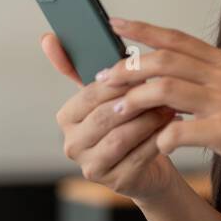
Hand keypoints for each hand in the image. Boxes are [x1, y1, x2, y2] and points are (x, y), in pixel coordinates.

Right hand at [40, 33, 179, 203]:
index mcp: (66, 118)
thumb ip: (78, 66)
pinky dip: (158, 139)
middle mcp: (72, 145)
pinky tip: (172, 126)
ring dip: (149, 120)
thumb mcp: (106, 93)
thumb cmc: (127, 122)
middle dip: (136, 101)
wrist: (148, 164)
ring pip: (121, 137)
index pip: (90, 94)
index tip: (145, 69)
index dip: (120, 81)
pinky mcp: (115, 182)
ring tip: (170, 105)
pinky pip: (138, 156)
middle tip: (163, 87)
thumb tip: (48, 37)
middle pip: (104, 116)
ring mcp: (91, 167)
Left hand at [98, 17, 220, 193]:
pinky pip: (180, 130)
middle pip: (165, 60)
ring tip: (118, 113)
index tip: (114, 24)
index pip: (177, 38)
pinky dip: (161, 138)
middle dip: (128, 68)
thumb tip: (166, 70)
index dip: (143, 29)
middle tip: (105, 80)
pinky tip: (158, 146)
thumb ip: (206, 78)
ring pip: (166, 89)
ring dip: (135, 102)